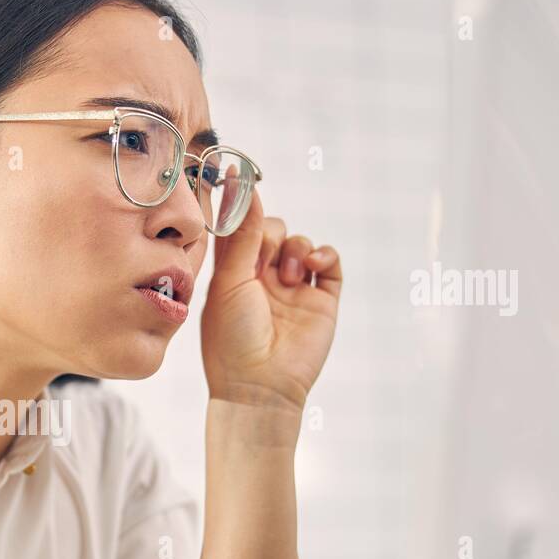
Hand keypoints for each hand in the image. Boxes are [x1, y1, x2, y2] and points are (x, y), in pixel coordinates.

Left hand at [199, 189, 341, 412]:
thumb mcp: (230, 281)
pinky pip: (328, 261)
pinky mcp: (321, 298)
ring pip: (298, 241)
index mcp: (231, 274)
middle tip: (263, 256)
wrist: (261, 387)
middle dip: (269, 232)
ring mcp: (292, 287)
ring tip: (286, 276)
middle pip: (270, 229)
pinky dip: (322, 254)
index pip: (237, 228)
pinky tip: (311, 265)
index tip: (238, 170)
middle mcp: (261, 277)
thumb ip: (240, 234)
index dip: (239, 205)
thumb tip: (240, 183)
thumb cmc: (233, 339)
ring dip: (293, 248)